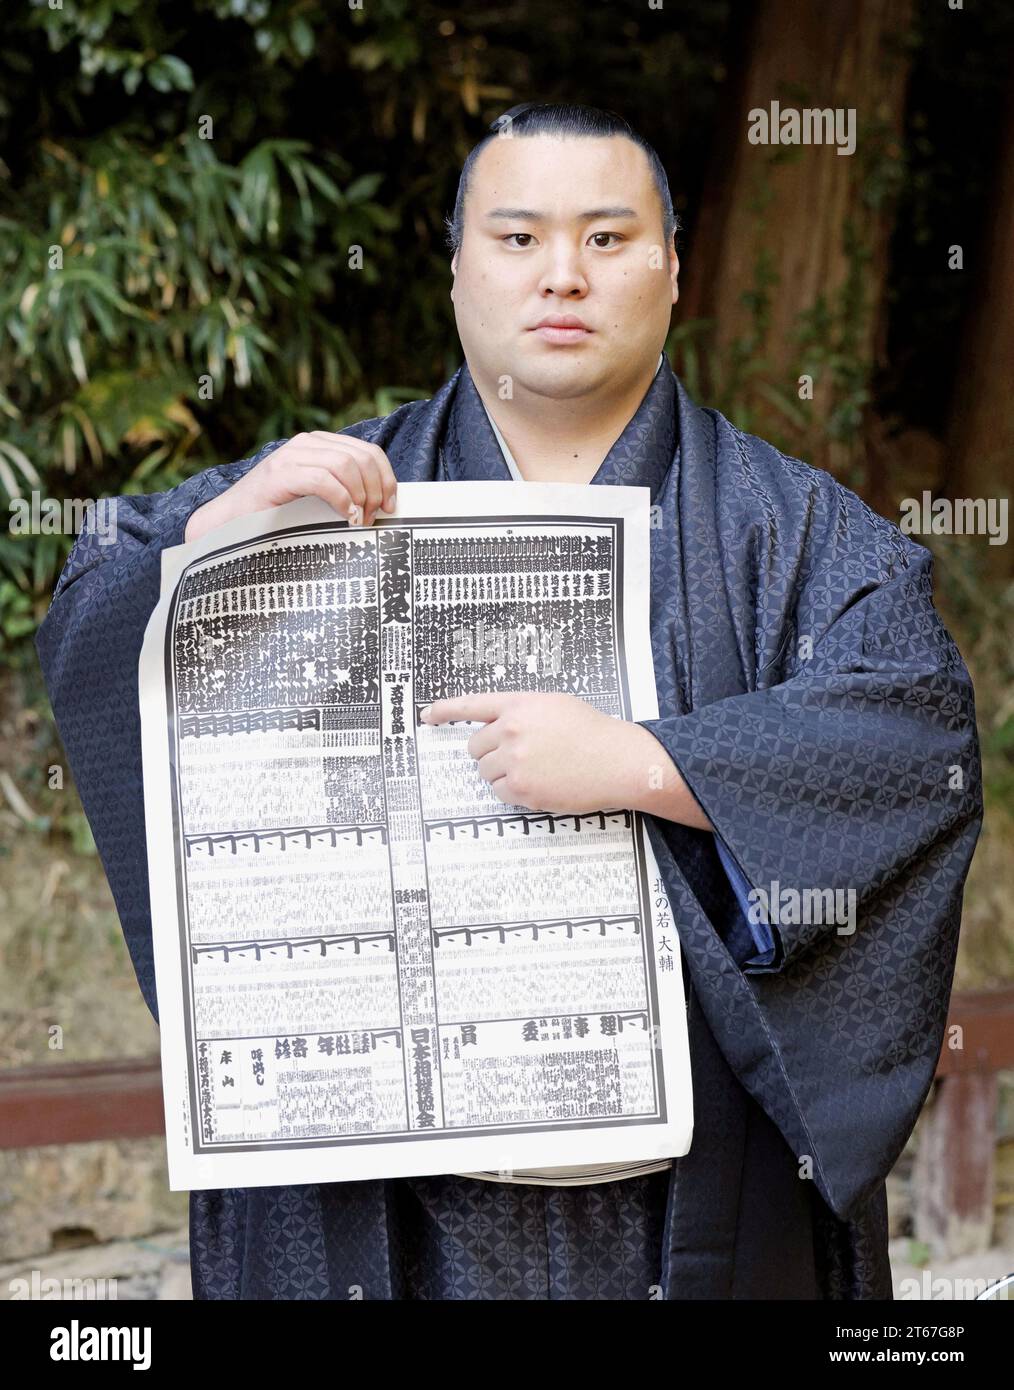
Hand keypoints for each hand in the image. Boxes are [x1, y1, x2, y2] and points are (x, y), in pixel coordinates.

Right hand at [185, 432, 397, 542]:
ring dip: (360, 495)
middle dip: (376, 488)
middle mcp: (308, 443)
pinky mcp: (280, 474)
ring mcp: (292, 456)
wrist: (229, 521)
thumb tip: (380, 504)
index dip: (386, 477)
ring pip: (346, 465)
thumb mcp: (316, 498)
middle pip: (362, 457)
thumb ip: (343, 490)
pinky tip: (346, 516)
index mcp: (320, 445)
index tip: (390, 504)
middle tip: (374, 516)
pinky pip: (323, 479)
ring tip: (359, 519)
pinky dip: (341, 499)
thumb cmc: (275, 513)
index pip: (368, 451)